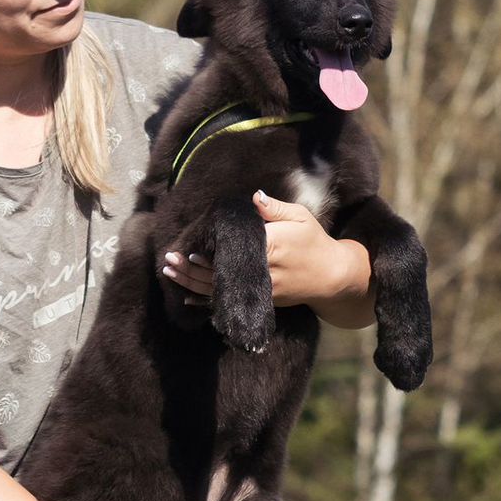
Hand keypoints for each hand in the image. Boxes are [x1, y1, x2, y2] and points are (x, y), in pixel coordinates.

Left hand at [161, 191, 374, 326]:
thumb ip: (274, 209)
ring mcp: (261, 290)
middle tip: (169, 260)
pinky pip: (229, 302)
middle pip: (221, 273)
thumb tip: (254, 198)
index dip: (211, 254)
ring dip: (192, 283)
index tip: (191, 250)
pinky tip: (187, 298)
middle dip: (192, 269)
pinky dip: (206, 301)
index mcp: (271, 247)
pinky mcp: (261, 301)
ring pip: (221, 290)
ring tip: (171, 273)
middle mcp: (264, 271)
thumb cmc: (314, 242)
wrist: (331, 277)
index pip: (235, 251)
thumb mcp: (300, 218)